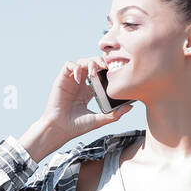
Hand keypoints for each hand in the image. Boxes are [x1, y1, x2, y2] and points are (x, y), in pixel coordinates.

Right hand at [18, 56, 133, 162]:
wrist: (60, 129)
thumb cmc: (77, 126)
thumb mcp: (99, 120)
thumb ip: (114, 114)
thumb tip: (131, 106)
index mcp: (89, 90)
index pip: (100, 73)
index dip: (107, 69)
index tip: (116, 71)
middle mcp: (81, 83)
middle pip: (92, 63)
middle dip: (100, 62)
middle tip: (107, 67)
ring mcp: (71, 80)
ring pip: (81, 61)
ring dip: (89, 63)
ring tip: (94, 73)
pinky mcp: (61, 79)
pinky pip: (68, 65)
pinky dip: (75, 68)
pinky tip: (79, 79)